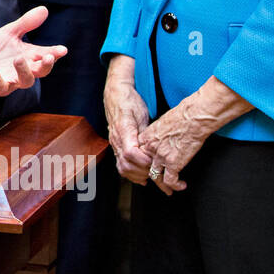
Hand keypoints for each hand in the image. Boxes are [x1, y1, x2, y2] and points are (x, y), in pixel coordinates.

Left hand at [0, 6, 66, 98]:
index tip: (62, 49)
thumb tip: (44, 9)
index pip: (45, 56)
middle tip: (47, 57)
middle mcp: (22, 72)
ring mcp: (9, 81)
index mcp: (29, 58)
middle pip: (39, 72)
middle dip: (45, 66)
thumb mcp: (9, 34)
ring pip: (23, 82)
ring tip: (18, 59)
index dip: (54, 53)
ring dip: (23, 71)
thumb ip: (26, 23)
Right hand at [103, 56, 154, 184]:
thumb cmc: (129, 102)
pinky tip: (142, 177)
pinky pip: (121, 165)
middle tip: (158, 173)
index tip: (154, 161)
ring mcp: (115, 144)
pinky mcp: (116, 146)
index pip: (130, 153)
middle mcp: (116, 140)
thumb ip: (144, 132)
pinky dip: (131, 174)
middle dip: (143, 172)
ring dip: (137, 175)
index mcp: (123, 131)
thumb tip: (152, 147)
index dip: (143, 160)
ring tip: (152, 177)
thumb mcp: (141, 113)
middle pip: (126, 164)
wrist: (116, 95)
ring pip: (122, 168)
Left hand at [136, 106, 207, 194]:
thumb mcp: (161, 124)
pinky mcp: (173, 163)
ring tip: (169, 190)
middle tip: (158, 183)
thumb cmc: (181, 117)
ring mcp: (160, 156)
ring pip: (156, 177)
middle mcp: (150, 148)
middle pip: (145, 167)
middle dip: (151, 177)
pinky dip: (176, 185)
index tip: (148, 168)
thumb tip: (161, 138)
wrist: (191, 118)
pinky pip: (170, 180)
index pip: (140, 155)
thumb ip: (157, 134)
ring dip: (163, 186)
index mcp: (146, 138)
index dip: (144, 164)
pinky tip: (181, 185)